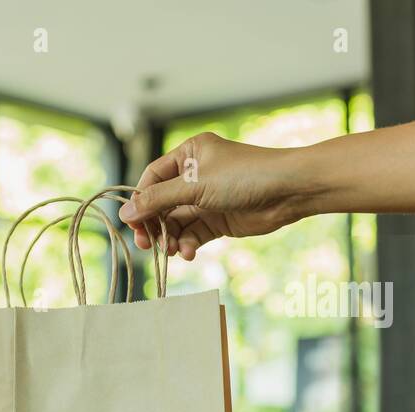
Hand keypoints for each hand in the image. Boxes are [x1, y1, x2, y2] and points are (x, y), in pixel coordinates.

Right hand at [119, 132, 310, 260]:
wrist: (289, 191)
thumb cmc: (245, 176)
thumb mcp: (195, 185)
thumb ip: (158, 200)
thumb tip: (124, 213)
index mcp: (188, 155)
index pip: (152, 179)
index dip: (140, 201)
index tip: (132, 223)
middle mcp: (194, 176)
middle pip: (161, 204)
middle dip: (153, 226)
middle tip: (146, 245)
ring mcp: (206, 199)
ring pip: (175, 223)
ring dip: (170, 238)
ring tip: (172, 250)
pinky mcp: (217, 220)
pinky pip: (192, 234)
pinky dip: (187, 244)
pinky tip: (189, 252)